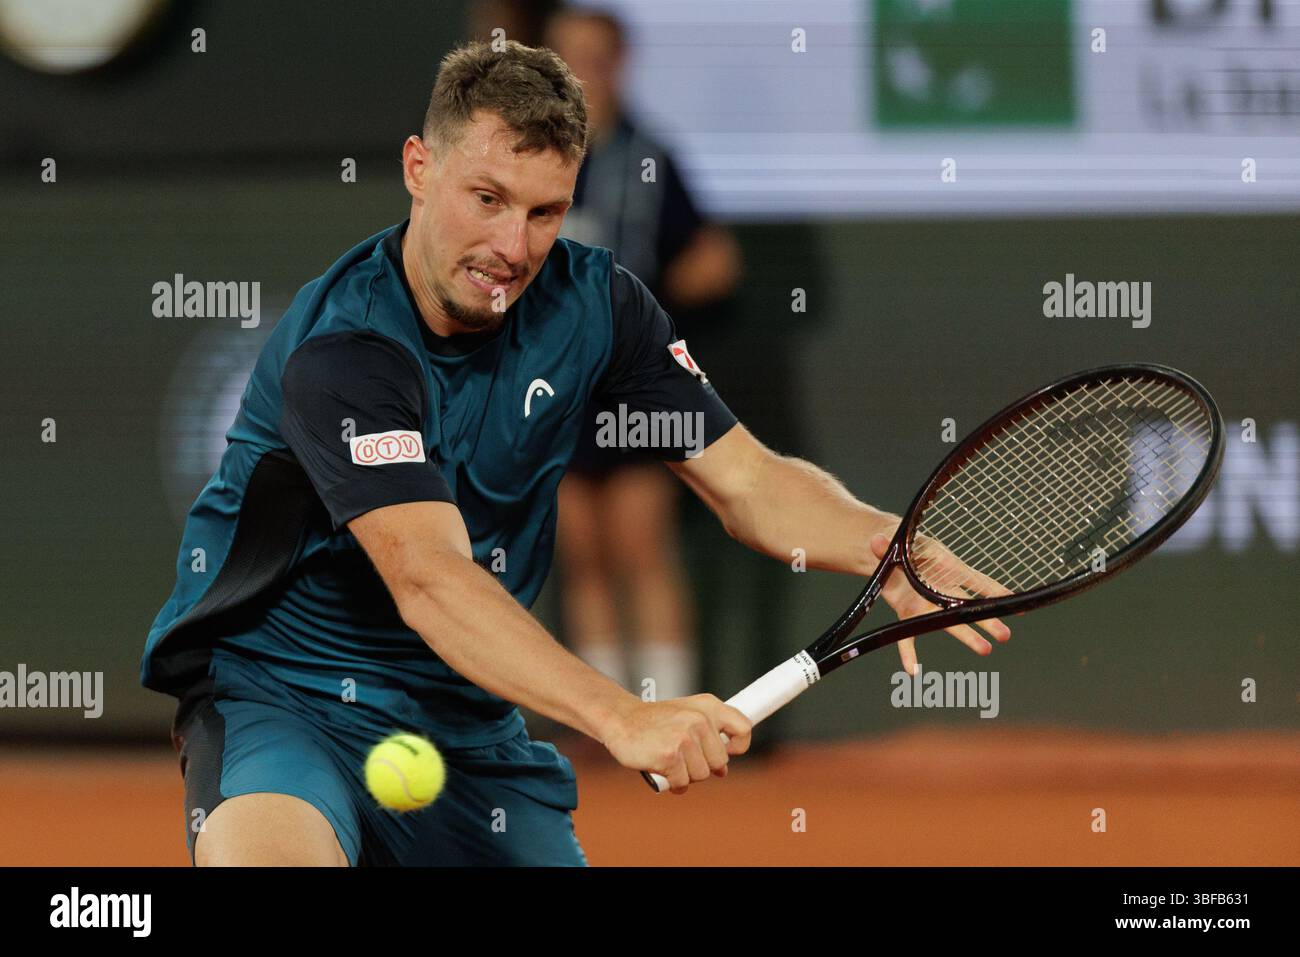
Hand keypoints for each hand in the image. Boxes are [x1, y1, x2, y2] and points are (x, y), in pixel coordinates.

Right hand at [602, 695, 752, 794]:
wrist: (620, 719)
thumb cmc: (654, 721)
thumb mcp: (686, 715)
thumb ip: (708, 737)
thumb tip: (723, 770)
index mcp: (707, 706)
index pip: (743, 728)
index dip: (738, 746)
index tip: (727, 752)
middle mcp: (699, 719)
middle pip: (720, 761)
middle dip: (703, 766)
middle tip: (682, 756)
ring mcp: (685, 737)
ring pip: (702, 775)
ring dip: (685, 775)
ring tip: (669, 760)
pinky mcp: (670, 756)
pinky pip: (683, 783)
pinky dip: (672, 783)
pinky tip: (661, 770)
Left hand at [869, 528, 1011, 676]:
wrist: (884, 551)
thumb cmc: (901, 544)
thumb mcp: (895, 540)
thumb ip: (884, 544)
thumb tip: (875, 540)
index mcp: (944, 568)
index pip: (976, 580)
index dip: (996, 591)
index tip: (1017, 602)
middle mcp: (940, 590)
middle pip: (966, 607)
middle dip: (985, 620)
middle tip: (1005, 635)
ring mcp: (925, 604)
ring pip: (948, 623)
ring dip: (966, 636)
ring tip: (986, 650)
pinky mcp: (907, 613)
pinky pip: (908, 638)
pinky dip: (908, 654)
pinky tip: (912, 670)